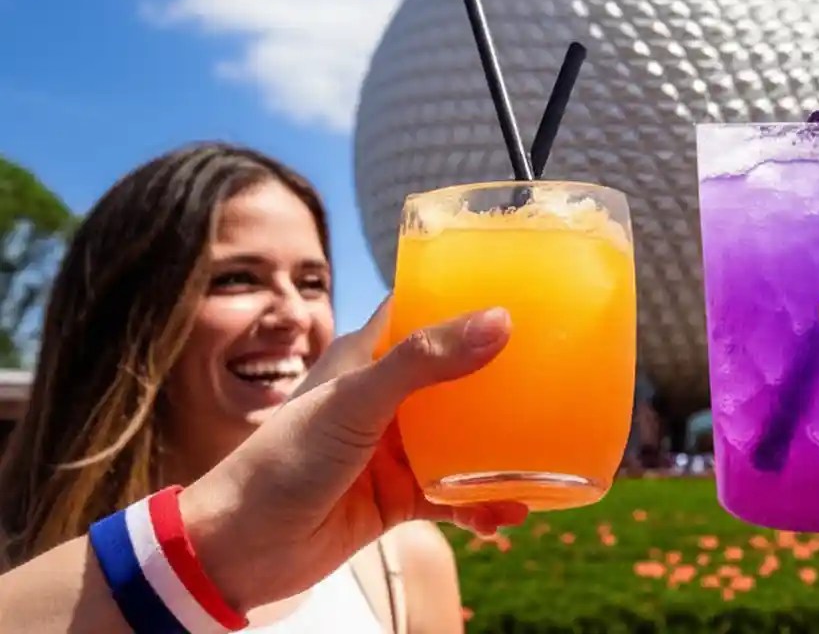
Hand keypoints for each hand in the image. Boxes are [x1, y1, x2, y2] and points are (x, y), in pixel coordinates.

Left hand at [180, 305, 528, 612]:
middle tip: (557, 371)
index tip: (522, 289)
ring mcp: (395, 448)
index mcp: (367, 356)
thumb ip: (424, 362)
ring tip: (546, 454)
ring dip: (502, 449)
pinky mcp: (400, 496)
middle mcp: (386, 397)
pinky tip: (510, 516)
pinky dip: (484, 505)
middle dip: (503, 377)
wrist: (241, 550)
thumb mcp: (355, 401)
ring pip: (464, 439)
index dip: (466, 295)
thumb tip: (500, 321)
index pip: (423, 309)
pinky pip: (456, 495)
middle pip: (457, 375)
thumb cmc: (282, 461)